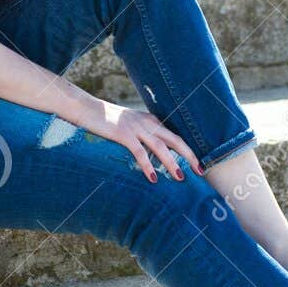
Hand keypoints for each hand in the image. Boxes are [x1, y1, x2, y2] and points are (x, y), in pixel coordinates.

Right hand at [77, 99, 204, 182]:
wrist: (86, 108)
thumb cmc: (106, 120)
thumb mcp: (129, 125)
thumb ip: (142, 135)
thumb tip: (151, 154)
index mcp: (151, 121)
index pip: (175, 135)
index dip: (188, 149)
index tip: (198, 163)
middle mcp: (148, 123)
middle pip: (175, 140)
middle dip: (190, 156)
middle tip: (201, 171)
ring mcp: (136, 128)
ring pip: (161, 147)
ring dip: (172, 163)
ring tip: (180, 178)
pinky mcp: (123, 134)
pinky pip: (139, 152)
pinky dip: (147, 165)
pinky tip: (153, 178)